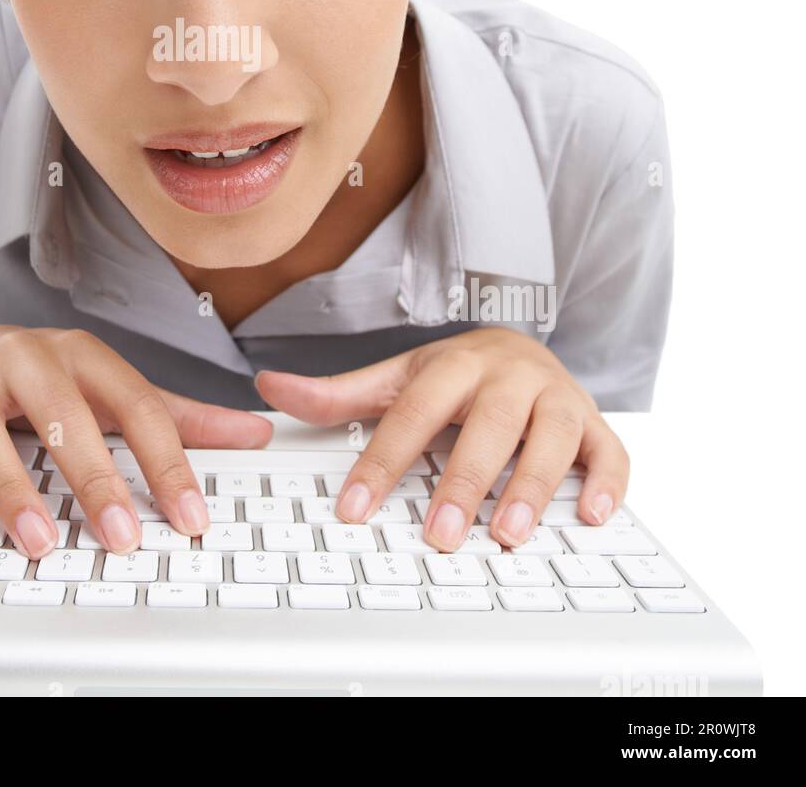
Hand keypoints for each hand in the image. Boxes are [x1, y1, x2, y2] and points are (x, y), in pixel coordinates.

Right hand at [0, 324, 272, 558]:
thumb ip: (178, 417)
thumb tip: (257, 434)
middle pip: (64, 417)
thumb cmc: (49, 378)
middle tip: (122, 539)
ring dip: (12, 488)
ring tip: (39, 541)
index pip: (137, 406)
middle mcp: (29, 359)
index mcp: (85, 357)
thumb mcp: (112, 389)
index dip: (167, 463)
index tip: (190, 516)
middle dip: (96, 479)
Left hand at [254, 326, 626, 551]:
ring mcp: (556, 398)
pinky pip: (610, 452)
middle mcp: (508, 377)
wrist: (520, 342)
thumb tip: (268, 385)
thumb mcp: (396, 378)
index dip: (382, 461)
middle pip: (485, 428)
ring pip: (549, 440)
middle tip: (439, 537)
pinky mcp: (595, 423)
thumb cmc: (454, 375)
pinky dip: (606, 482)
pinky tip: (592, 515)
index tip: (355, 507)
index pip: (412, 413)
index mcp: (453, 364)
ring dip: (532, 488)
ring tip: (509, 535)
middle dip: (462, 484)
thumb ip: (336, 392)